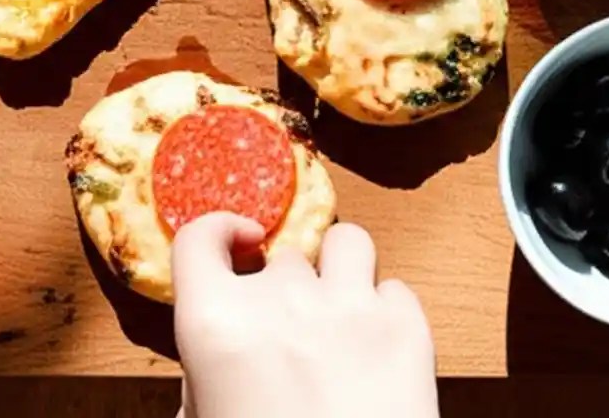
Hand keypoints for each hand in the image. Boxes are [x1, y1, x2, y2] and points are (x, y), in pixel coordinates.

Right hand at [172, 214, 438, 417]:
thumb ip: (202, 376)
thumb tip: (214, 352)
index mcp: (214, 323)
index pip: (200, 237)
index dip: (217, 232)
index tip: (237, 243)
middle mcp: (278, 300)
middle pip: (282, 254)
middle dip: (288, 286)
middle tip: (294, 335)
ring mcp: (348, 307)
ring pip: (347, 242)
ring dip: (342, 269)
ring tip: (342, 311)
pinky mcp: (408, 327)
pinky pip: (395, 288)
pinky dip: (386, 311)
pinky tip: (378, 351)